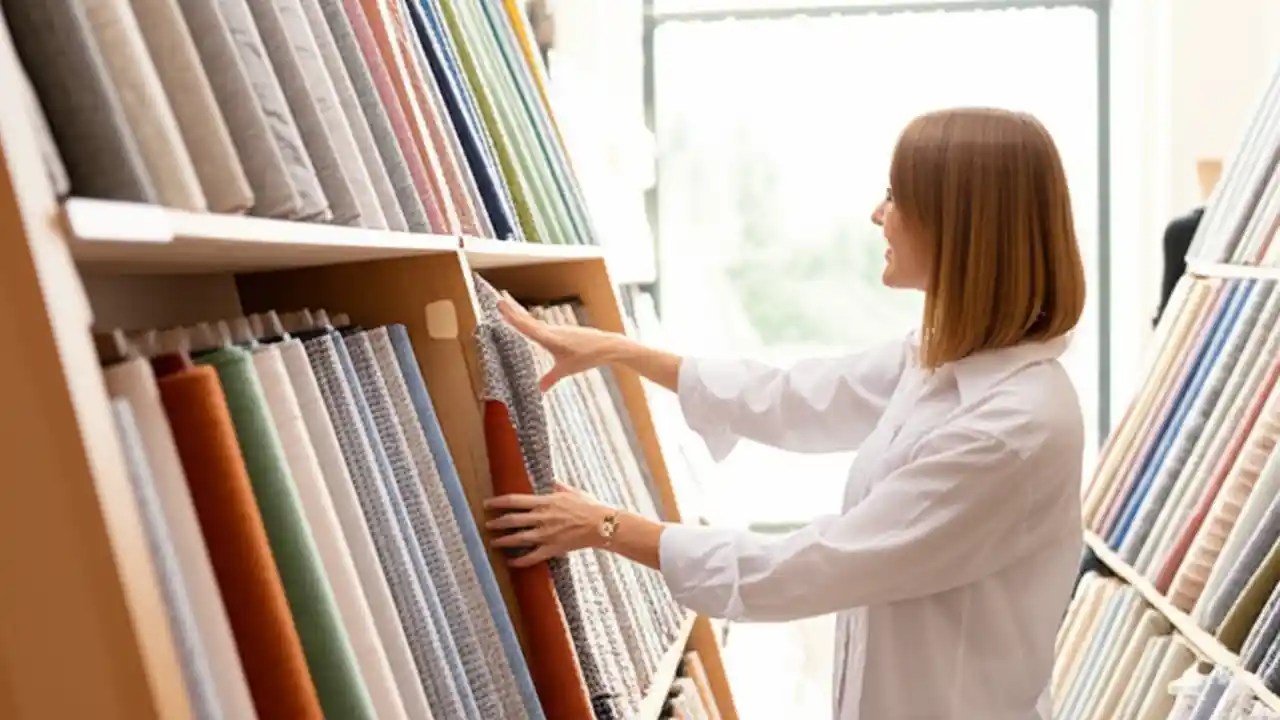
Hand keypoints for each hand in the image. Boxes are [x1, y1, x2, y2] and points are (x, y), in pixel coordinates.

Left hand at [484, 483, 614, 567]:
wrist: (602, 525)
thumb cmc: (589, 506)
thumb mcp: (572, 491)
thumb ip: (558, 486)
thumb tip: (550, 480)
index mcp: (545, 502)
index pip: (514, 501)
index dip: (498, 502)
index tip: (487, 504)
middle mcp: (542, 518)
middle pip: (512, 520)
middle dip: (496, 522)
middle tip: (487, 524)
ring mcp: (546, 535)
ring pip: (518, 539)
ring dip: (503, 541)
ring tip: (493, 542)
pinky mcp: (552, 548)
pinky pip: (531, 557)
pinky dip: (519, 561)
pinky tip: (511, 562)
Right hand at [497, 293, 622, 390]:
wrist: (606, 346)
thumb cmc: (587, 356)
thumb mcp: (566, 369)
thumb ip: (550, 379)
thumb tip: (539, 391)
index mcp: (549, 337)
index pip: (525, 326)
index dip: (511, 316)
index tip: (500, 305)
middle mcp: (551, 330)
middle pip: (527, 319)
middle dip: (513, 310)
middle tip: (499, 300)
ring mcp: (557, 329)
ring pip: (535, 321)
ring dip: (521, 314)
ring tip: (509, 306)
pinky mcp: (563, 332)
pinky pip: (542, 325)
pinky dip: (532, 322)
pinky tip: (530, 323)